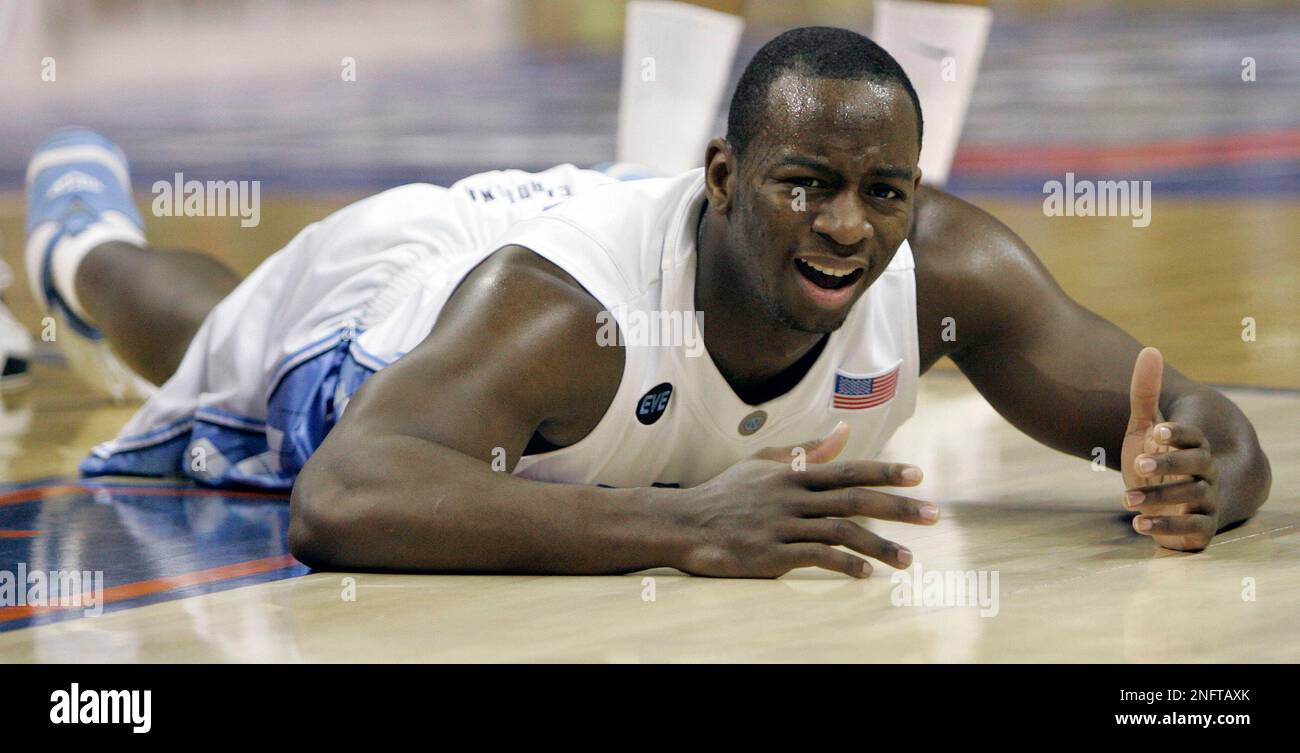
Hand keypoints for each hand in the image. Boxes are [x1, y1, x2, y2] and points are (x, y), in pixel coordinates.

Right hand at [672, 422, 937, 577]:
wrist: (682, 524)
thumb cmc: (726, 494)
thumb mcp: (763, 464)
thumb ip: (806, 451)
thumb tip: (843, 431)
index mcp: (792, 474)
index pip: (848, 469)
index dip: (885, 471)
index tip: (919, 476)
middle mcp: (792, 497)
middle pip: (854, 500)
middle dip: (898, 508)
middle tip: (933, 515)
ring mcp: (781, 526)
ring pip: (840, 532)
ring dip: (878, 545)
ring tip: (909, 559)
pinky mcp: (769, 555)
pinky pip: (814, 558)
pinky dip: (842, 564)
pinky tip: (865, 574)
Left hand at [1120, 347, 1219, 550]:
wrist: (1163, 502)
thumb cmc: (1152, 461)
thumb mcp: (1143, 428)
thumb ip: (1145, 393)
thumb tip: (1149, 350)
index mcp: (1194, 448)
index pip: (1194, 437)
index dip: (1178, 434)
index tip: (1156, 431)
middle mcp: (1205, 473)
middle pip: (1197, 466)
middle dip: (1169, 464)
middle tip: (1136, 463)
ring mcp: (1206, 501)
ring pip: (1193, 496)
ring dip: (1159, 498)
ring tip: (1125, 499)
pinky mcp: (1201, 528)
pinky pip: (1192, 528)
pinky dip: (1167, 527)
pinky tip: (1138, 524)